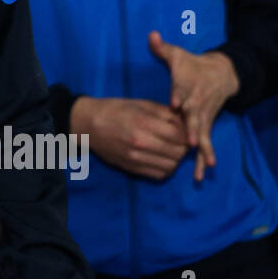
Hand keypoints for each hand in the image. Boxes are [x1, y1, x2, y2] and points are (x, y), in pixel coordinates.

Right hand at [71, 96, 189, 180]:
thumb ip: (166, 113)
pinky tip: (162, 159)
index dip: (187, 133)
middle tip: (181, 141)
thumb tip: (187, 123)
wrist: (90, 124)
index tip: (186, 130)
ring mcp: (136, 158)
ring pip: (171, 166)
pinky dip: (166, 169)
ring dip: (176, 159)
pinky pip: (159, 175)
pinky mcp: (132, 169)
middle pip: (178, 152)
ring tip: (172, 150)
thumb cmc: (117, 110)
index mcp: (144, 123)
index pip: (179, 135)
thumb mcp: (142, 104)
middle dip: (184, 147)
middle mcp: (141, 143)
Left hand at [148, 32, 238, 180]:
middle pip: (194, 116)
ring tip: (203, 167)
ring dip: (201, 151)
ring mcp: (202, 116)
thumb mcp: (177, 54)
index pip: (182, 89)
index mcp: (187, 85)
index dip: (178, 95)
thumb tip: (152, 34)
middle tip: (190, 141)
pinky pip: (204, 144)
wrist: (221, 74)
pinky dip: (204, 158)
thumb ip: (162, 47)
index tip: (174, 103)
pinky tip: (202, 174)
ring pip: (202, 135)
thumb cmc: (192, 65)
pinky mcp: (205, 126)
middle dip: (192, 128)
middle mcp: (196, 103)